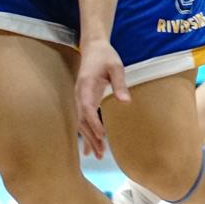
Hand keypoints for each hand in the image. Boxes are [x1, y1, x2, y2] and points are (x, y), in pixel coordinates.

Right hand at [73, 40, 129, 158]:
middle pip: (82, 120)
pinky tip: (90, 148)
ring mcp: (79, 98)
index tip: (102, 136)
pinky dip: (86, 133)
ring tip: (97, 155)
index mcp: (85, 85)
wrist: (93, 48)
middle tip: (101, 154)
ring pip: (81, 122)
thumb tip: (125, 102)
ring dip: (88, 139)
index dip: (94, 123)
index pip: (87, 108)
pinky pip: (83, 119)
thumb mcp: (116, 66)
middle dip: (90, 138)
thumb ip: (119, 84)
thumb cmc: (105, 56)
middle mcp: (79, 94)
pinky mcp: (83, 100)